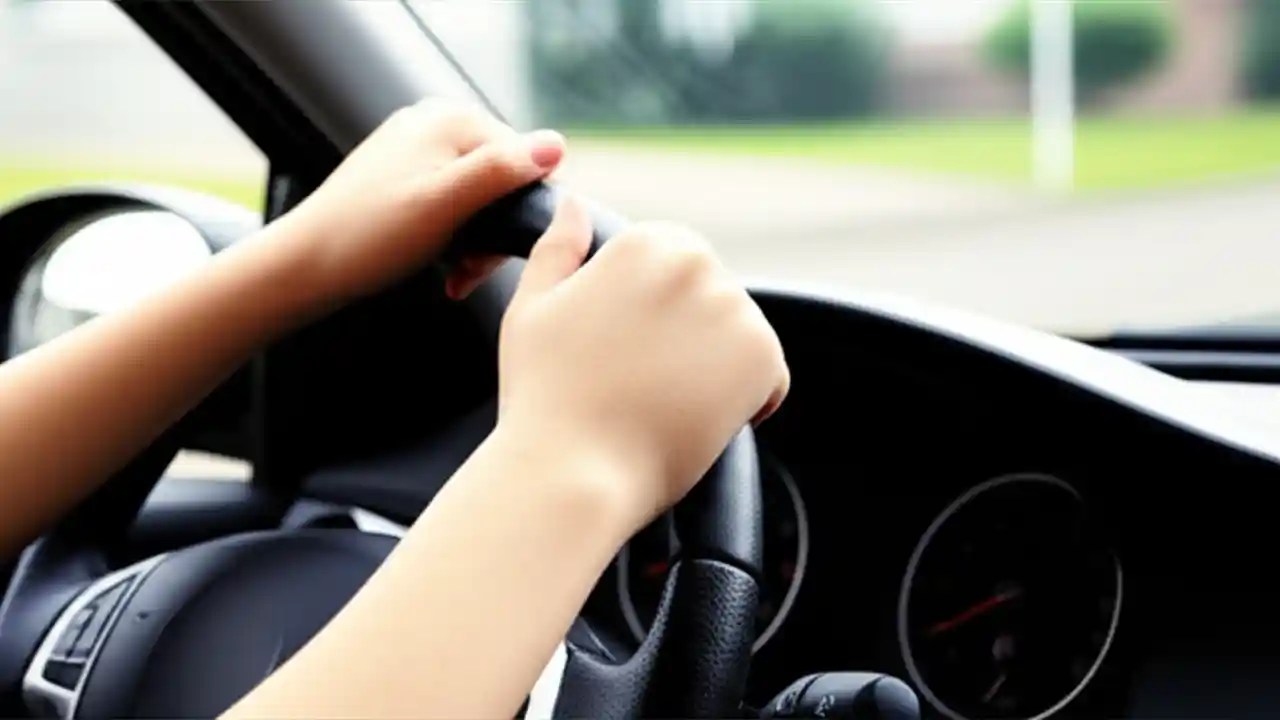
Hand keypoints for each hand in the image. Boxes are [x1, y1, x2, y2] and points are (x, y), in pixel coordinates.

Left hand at [280, 99, 564, 302]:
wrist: (303, 265)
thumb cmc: (369, 238)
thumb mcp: (444, 204)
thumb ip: (500, 172)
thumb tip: (557, 145)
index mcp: (452, 118)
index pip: (526, 162)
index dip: (520, 214)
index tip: (492, 257)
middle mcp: (436, 120)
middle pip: (502, 180)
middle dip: (494, 233)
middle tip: (469, 273)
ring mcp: (417, 145)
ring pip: (479, 197)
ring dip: (475, 242)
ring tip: (454, 275)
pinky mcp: (403, 172)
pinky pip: (451, 202)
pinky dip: (453, 236)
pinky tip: (441, 264)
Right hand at [495, 198, 789, 530]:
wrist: (574, 472)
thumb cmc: (545, 396)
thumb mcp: (532, 308)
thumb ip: (557, 249)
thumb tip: (573, 204)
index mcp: (647, 242)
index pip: (676, 268)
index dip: (652, 317)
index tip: (624, 352)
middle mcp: (699, 262)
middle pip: (711, 300)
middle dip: (686, 338)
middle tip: (639, 383)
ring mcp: (735, 309)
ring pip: (737, 338)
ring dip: (714, 368)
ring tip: (662, 402)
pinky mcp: (763, 357)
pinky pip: (768, 376)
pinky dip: (745, 401)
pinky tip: (695, 418)